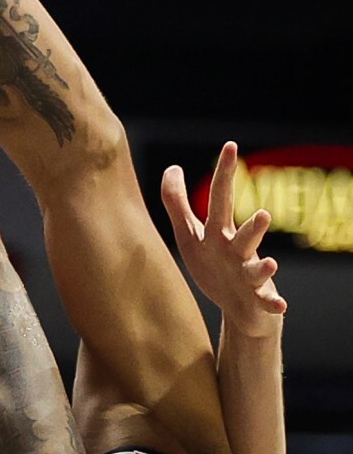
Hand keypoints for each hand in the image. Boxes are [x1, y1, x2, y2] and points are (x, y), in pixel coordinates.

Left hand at [161, 142, 285, 337]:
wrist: (239, 307)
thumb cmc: (214, 264)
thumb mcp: (190, 234)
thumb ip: (177, 203)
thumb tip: (172, 168)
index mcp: (219, 232)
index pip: (222, 199)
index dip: (224, 174)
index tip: (230, 145)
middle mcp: (238, 250)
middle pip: (244, 235)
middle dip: (254, 227)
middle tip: (265, 214)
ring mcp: (250, 275)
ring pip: (258, 269)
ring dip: (265, 266)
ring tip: (271, 263)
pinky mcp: (257, 299)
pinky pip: (266, 301)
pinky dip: (273, 303)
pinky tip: (280, 305)